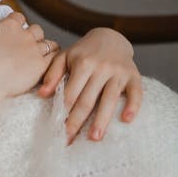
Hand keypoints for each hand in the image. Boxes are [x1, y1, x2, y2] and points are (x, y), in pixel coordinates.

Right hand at [0, 7, 59, 97]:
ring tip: (43, 51)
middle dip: (33, 34)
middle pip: (36, 29)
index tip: (14, 27)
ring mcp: (35, 50)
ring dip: (46, 46)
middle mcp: (25, 35)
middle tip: (28, 42)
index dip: (17, 22)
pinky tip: (51, 61)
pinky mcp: (41, 65)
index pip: (18, 18)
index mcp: (10, 26)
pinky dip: (53, 58)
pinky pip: (53, 58)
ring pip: (48, 44)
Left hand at [37, 27, 142, 142]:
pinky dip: (133, 105)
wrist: (111, 37)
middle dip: (77, 120)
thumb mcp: (65, 57)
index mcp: (83, 63)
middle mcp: (101, 67)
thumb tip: (42, 94)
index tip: (56, 129)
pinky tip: (127, 120)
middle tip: (69, 139)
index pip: (71, 93)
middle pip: (88, 99)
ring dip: (102, 119)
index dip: (63, 111)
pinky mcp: (134, 75)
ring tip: (94, 138)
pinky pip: (136, 92)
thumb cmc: (83, 52)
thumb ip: (52, 74)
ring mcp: (119, 72)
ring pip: (110, 99)